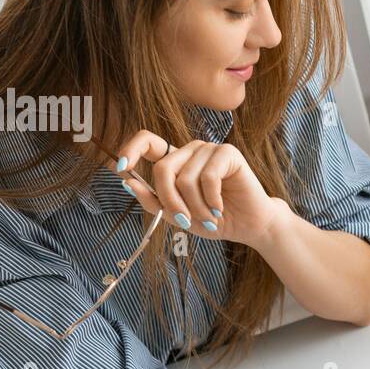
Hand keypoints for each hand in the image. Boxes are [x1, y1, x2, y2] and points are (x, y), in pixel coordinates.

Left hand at [112, 130, 289, 248]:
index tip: (120, 168)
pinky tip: (219, 208)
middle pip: (162, 168)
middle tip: (185, 221)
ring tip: (209, 217)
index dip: (130, 150)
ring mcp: (209, 149)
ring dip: (195, 207)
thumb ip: (153, 201)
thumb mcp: (177, 216)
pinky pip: (207, 177)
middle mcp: (190, 151)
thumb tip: (127, 182)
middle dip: (170, 201)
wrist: (249, 226)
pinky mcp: (228, 153)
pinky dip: (211, 200)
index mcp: (176, 161)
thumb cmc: (214, 220)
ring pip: (185, 178)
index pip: (147, 142)